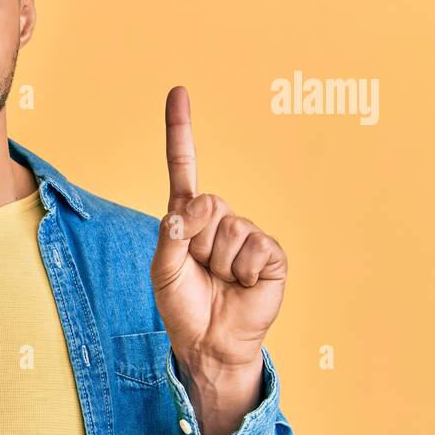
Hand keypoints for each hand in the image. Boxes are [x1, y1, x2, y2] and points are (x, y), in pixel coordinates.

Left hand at [150, 86, 286, 383]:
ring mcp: (247, 235)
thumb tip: (190, 209)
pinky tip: (243, 284)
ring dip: (219, 261)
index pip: (183, 167)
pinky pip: (254, 247)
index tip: (178, 91)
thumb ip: (170, 236)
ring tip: (220, 280)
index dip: (180, 130)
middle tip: (201, 268)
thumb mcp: (163, 270)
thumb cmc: (183, 306)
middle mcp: (219, 220)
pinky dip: (243, 270)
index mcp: (188, 218)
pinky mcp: (270, 254)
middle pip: (207, 203)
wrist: (210, 342)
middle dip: (197, 240)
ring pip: (229, 228)